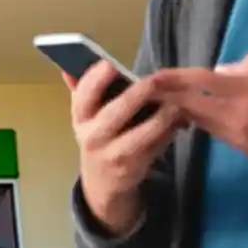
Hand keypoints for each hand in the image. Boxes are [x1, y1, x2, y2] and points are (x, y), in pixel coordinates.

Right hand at [68, 62, 184, 235]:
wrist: (101, 183)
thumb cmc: (98, 137)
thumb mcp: (86, 118)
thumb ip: (83, 92)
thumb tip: (67, 67)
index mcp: (80, 119)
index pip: (82, 97)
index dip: (94, 80)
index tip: (109, 64)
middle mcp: (92, 137)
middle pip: (113, 114)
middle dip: (133, 97)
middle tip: (152, 81)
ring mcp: (113, 154)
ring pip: (141, 134)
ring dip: (160, 118)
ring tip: (176, 103)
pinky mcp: (134, 167)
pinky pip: (155, 147)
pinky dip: (169, 133)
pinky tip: (179, 121)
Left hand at [150, 53, 247, 176]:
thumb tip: (222, 69)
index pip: (202, 83)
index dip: (174, 78)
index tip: (152, 75)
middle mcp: (238, 116)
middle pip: (190, 104)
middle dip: (165, 96)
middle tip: (144, 89)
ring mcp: (237, 135)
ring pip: (197, 119)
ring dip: (179, 109)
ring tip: (160, 99)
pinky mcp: (239, 149)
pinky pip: (211, 130)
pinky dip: (198, 120)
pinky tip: (188, 112)